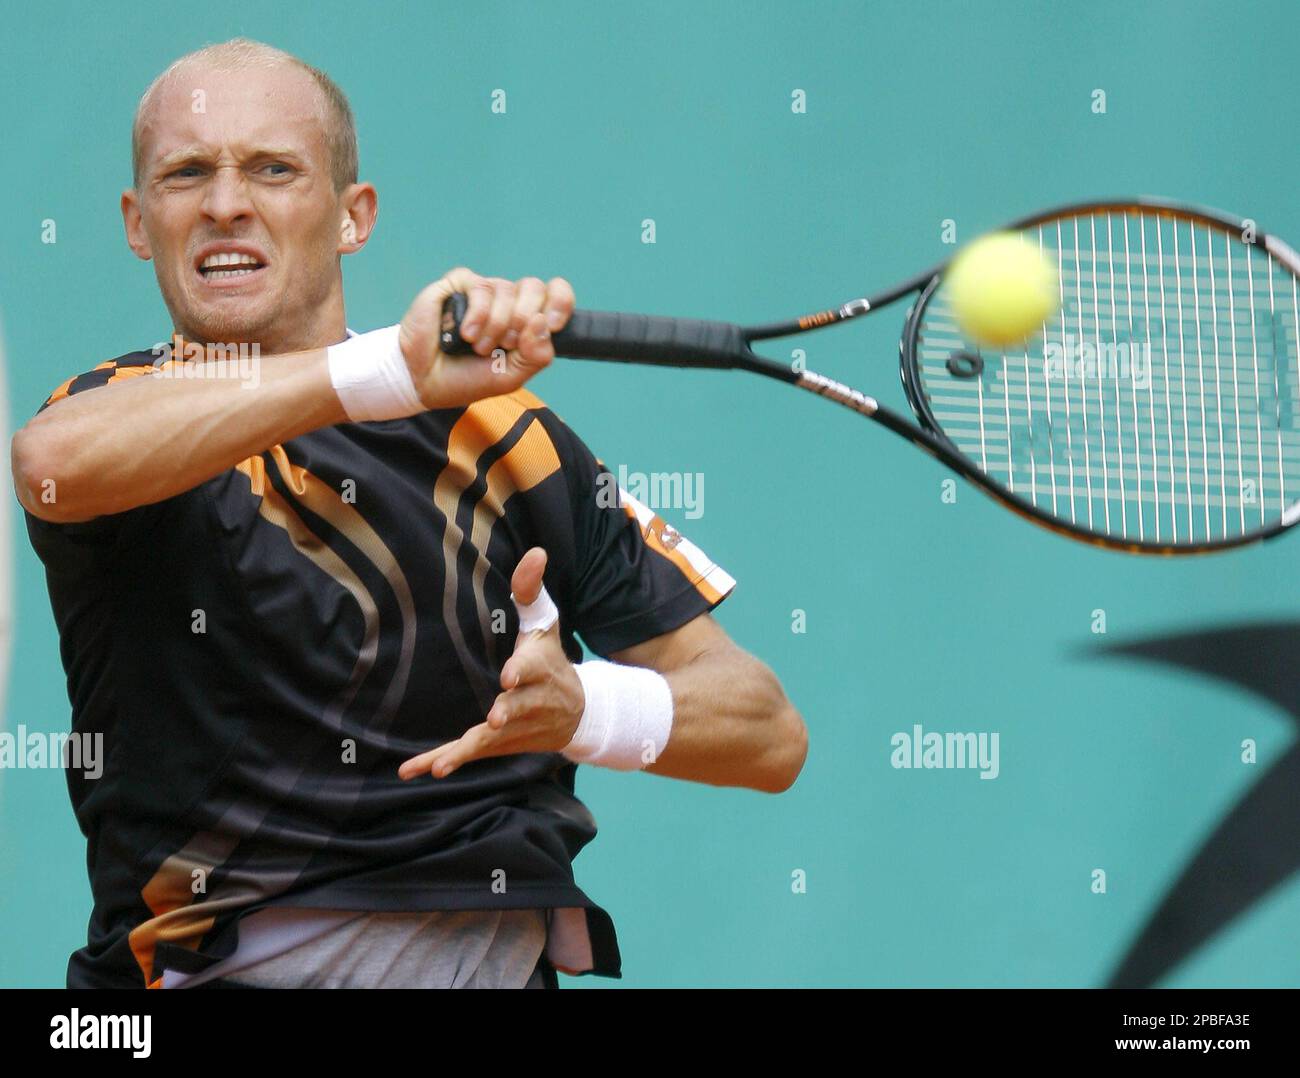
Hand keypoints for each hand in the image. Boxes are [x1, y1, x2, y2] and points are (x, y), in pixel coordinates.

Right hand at [397, 269, 574, 409]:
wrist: (425, 381)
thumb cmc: (467, 379)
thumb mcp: (511, 377)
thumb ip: (536, 355)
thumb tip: (543, 321)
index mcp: (526, 322)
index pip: (556, 296)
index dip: (560, 303)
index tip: (553, 324)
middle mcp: (508, 302)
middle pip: (534, 288)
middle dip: (522, 320)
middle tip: (504, 345)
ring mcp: (484, 292)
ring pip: (507, 289)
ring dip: (496, 325)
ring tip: (478, 347)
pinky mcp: (459, 285)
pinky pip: (481, 287)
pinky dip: (479, 314)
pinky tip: (466, 334)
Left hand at [397, 547, 584, 779]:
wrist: (579, 714)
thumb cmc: (551, 660)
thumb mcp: (545, 622)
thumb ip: (531, 590)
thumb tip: (536, 552)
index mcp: (540, 668)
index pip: (534, 668)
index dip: (523, 671)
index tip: (510, 675)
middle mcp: (529, 701)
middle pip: (517, 708)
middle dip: (506, 714)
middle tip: (494, 718)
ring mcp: (513, 727)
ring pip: (491, 740)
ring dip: (468, 750)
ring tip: (443, 765)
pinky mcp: (497, 744)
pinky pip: (469, 754)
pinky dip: (442, 761)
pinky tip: (412, 771)